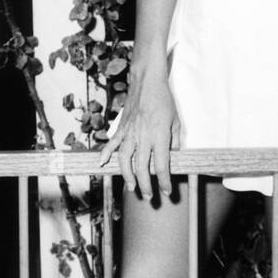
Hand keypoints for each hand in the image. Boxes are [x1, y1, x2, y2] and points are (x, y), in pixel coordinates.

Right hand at [97, 72, 182, 198]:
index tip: (167, 192)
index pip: (161, 165)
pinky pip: (112, 143)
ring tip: (131, 187)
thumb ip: (175, 140)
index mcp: (159, 136)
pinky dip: (105, 154)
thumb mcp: (176, 121)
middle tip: (148, 196)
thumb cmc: (164, 100)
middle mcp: (143, 136)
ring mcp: (129, 132)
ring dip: (127, 175)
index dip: (164, 181)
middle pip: (142, 167)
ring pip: (125, 160)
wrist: (147, 81)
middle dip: (146, 185)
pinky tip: (101, 164)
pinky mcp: (121, 127)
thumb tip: (173, 156)